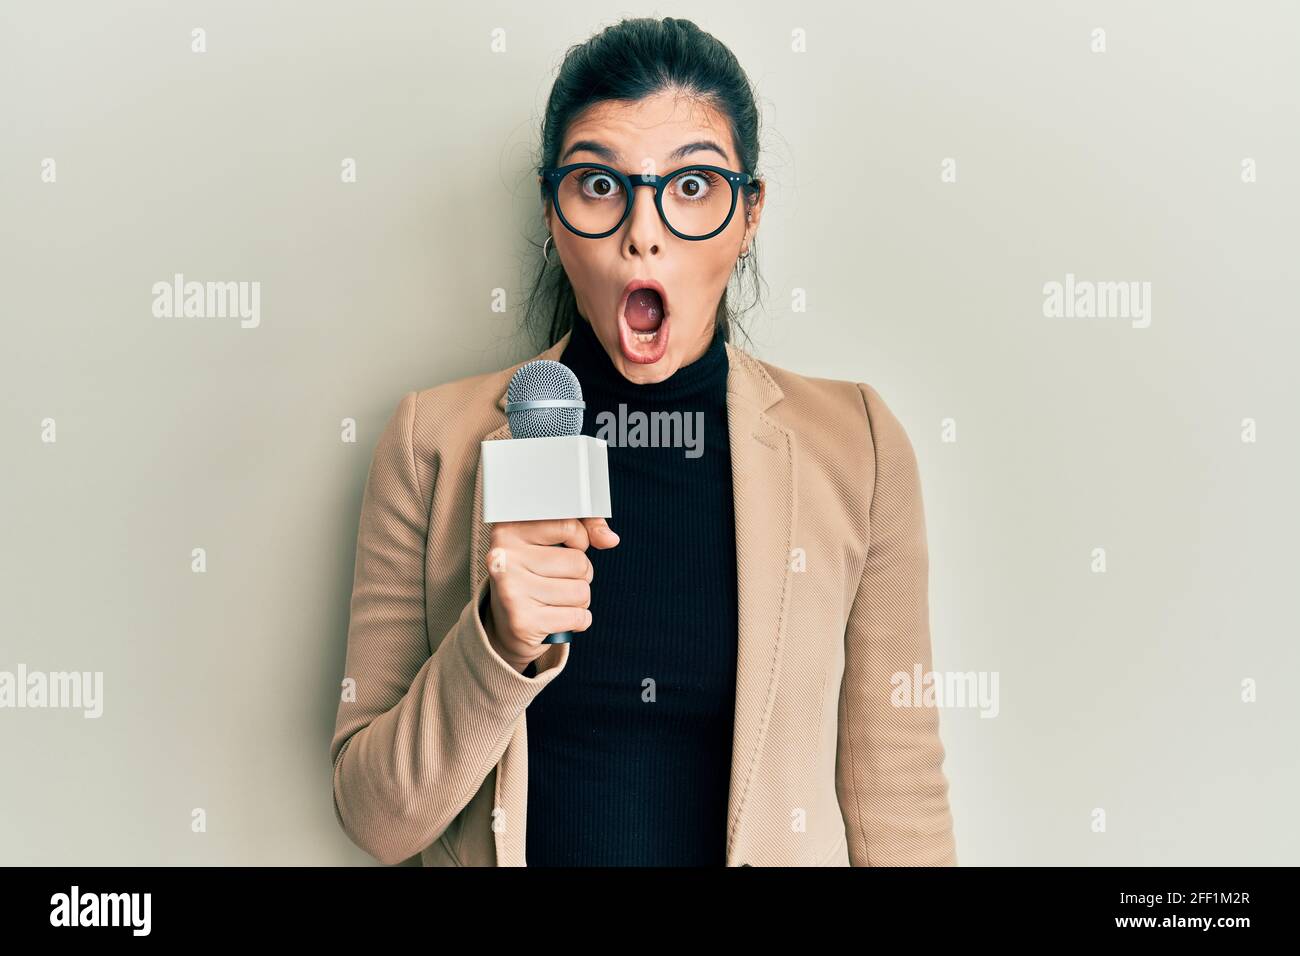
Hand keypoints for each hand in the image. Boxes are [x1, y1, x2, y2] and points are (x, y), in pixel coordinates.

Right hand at [482, 516, 619, 671]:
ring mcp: (511, 590)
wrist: (503, 623)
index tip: (568, 547)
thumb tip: (610, 539)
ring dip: (579, 599)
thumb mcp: (550, 541)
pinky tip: (558, 617)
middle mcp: (504, 558)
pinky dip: (578, 620)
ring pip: (581, 591)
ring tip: (556, 599)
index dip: (580, 539)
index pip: (568, 526)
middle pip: (579, 562)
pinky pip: (578, 617)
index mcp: (508, 530)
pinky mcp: (523, 622)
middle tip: (558, 580)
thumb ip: (584, 528)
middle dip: (580, 574)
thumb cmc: (532, 574)